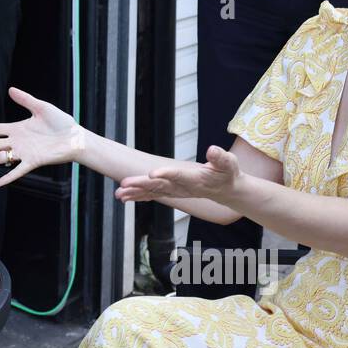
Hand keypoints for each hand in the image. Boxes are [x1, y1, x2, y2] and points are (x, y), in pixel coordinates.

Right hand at [0, 86, 83, 187]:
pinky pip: (18, 170)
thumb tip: (10, 89)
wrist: (75, 137)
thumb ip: (25, 99)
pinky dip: (8, 177)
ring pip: (0, 157)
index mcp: (17, 128)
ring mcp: (24, 152)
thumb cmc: (61, 122)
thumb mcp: (41, 107)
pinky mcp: (33, 161)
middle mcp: (18, 141)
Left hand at [114, 145, 240, 205]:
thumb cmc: (227, 174)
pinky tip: (124, 197)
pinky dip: (139, 196)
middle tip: (124, 184)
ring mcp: (176, 191)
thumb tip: (213, 150)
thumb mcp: (229, 163)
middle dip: (141, 185)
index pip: (178, 176)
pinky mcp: (172, 192)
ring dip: (135, 193)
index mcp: (195, 180)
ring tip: (119, 194)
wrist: (226, 190)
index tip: (151, 173)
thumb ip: (221, 158)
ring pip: (153, 192)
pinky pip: (153, 195)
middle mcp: (183, 188)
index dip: (166, 174)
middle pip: (159, 186)